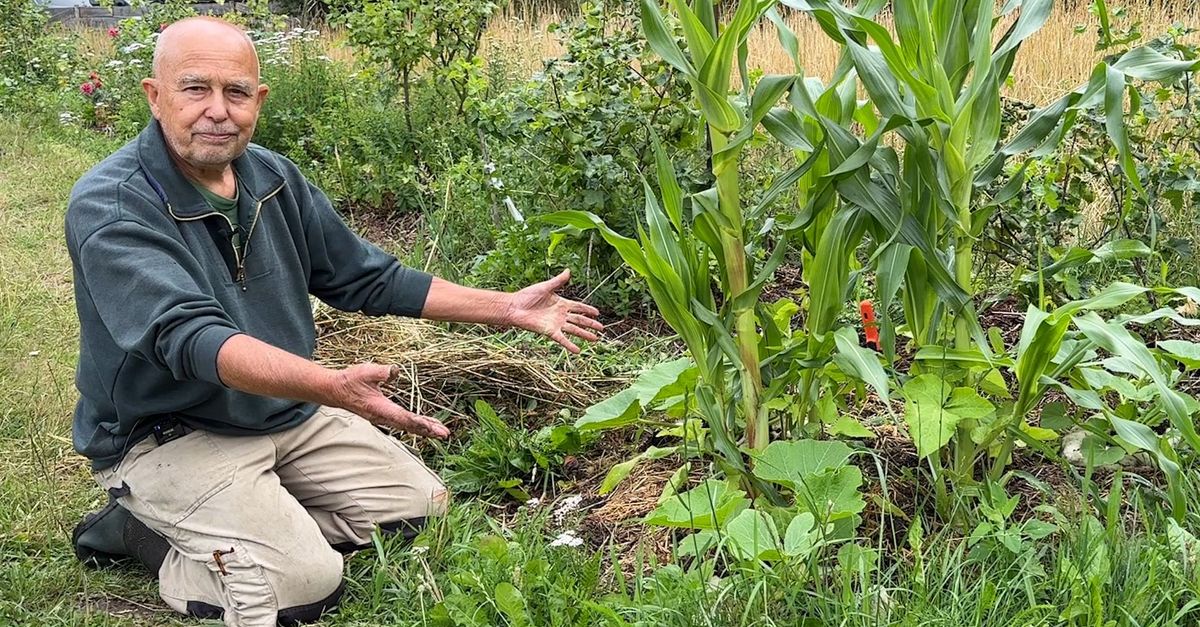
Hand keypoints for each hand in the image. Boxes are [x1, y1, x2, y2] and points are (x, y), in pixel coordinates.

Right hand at [332, 364, 449, 438]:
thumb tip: (396, 370)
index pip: (404, 418)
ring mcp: (383, 418)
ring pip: (407, 426)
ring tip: (440, 432)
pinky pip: (403, 423)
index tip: (433, 427)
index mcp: (380, 408)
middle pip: (409, 426)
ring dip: (424, 429)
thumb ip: (381, 372)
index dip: (420, 423)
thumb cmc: (350, 380)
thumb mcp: (366, 372)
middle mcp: (383, 417)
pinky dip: (416, 425)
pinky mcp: (384, 416)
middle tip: (444, 434)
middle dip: (427, 430)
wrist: (335, 390)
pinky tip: (426, 425)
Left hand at [506, 269, 603, 353]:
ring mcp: (556, 324)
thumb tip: (568, 270)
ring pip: (574, 330)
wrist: (514, 307)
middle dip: (591, 324)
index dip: (588, 309)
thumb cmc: (527, 296)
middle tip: (601, 328)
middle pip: (580, 320)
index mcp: (561, 303)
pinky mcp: (550, 331)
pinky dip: (570, 345)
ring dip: (585, 334)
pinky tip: (578, 350)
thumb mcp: (545, 286)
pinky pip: (562, 339)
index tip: (597, 312)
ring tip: (595, 339)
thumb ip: (558, 281)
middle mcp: (560, 315)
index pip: (578, 307)